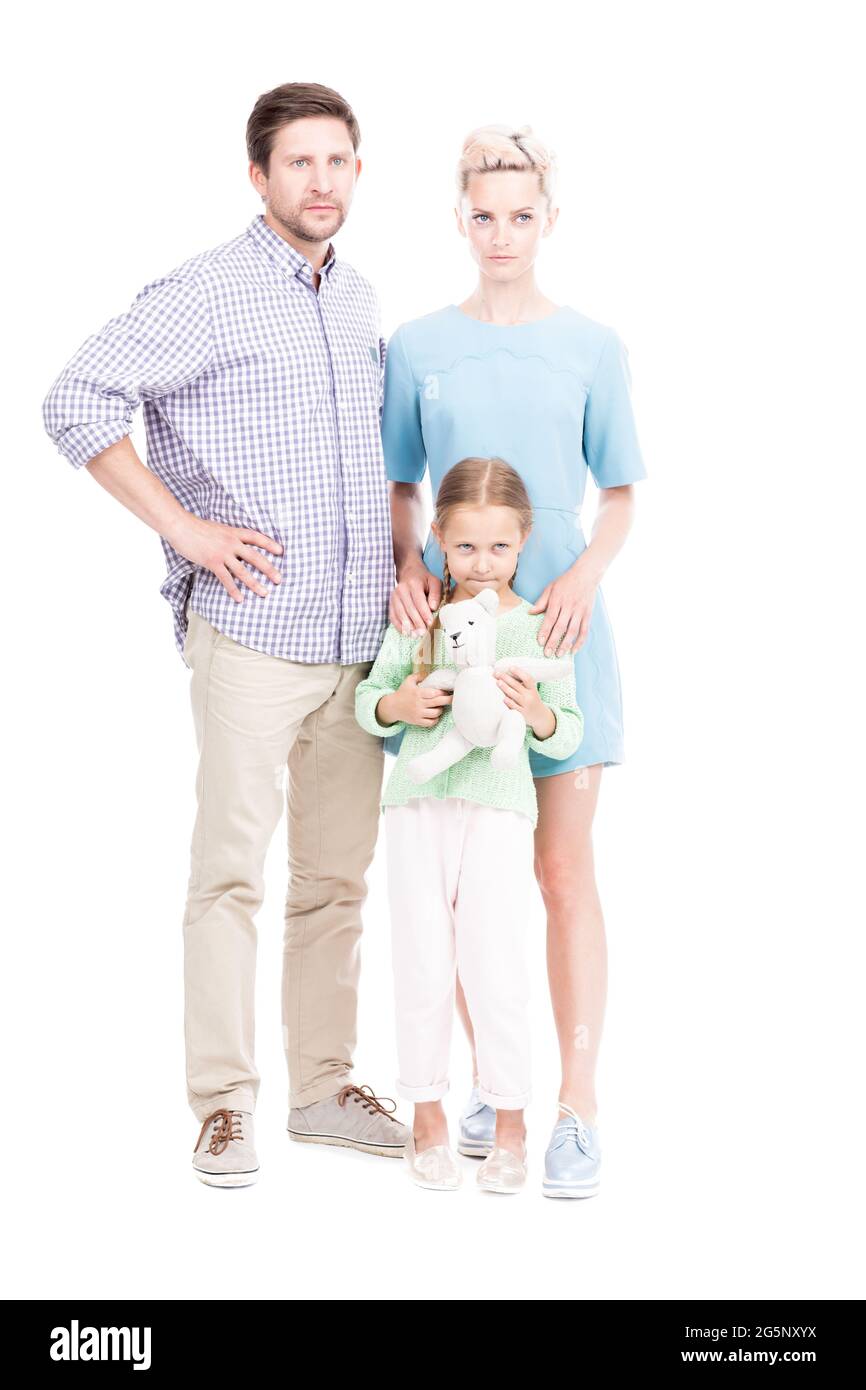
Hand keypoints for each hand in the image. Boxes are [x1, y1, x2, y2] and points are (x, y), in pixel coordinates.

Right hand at [168, 513, 283, 601]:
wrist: (181, 526)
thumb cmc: (196, 527)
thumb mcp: (217, 528)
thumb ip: (227, 536)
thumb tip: (233, 544)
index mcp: (233, 532)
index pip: (256, 537)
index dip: (269, 544)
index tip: (281, 551)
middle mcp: (231, 542)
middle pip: (255, 557)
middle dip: (269, 569)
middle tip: (279, 579)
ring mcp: (222, 553)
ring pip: (243, 571)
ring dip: (255, 583)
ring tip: (264, 593)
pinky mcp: (212, 562)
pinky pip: (226, 579)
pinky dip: (233, 590)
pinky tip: (240, 599)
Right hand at [380, 673, 451, 728]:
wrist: (392, 707)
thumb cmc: (402, 692)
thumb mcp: (409, 681)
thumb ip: (419, 675)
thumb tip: (429, 673)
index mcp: (418, 693)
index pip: (434, 693)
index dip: (443, 692)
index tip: (447, 691)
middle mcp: (419, 704)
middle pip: (438, 703)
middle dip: (448, 700)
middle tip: (453, 698)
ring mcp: (418, 713)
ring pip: (436, 713)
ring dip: (441, 709)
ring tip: (440, 706)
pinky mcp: (417, 721)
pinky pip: (430, 722)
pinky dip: (435, 719)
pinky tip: (435, 715)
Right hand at [389, 562, 442, 636]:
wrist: (409, 573)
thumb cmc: (424, 580)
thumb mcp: (434, 582)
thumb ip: (436, 594)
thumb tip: (433, 607)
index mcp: (413, 583)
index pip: (419, 600)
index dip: (424, 613)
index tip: (430, 623)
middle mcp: (401, 589)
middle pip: (409, 609)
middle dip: (417, 622)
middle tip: (424, 633)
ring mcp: (394, 597)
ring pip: (400, 614)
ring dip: (408, 626)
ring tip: (415, 635)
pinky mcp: (391, 603)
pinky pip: (393, 616)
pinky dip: (399, 626)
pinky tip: (406, 633)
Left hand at [493, 667, 549, 733]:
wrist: (540, 716)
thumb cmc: (532, 700)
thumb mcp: (532, 691)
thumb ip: (522, 685)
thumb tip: (507, 675)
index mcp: (533, 689)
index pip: (527, 679)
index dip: (519, 672)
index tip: (511, 667)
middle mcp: (530, 697)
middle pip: (517, 685)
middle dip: (506, 678)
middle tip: (497, 673)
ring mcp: (526, 705)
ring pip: (514, 695)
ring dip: (505, 688)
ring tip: (498, 682)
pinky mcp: (522, 713)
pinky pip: (514, 706)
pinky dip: (508, 701)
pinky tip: (503, 697)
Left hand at [528, 557, 597, 655]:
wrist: (586, 574)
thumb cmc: (566, 581)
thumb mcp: (551, 588)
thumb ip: (541, 601)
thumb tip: (530, 612)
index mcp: (558, 600)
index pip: (550, 618)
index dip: (545, 631)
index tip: (540, 642)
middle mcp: (569, 606)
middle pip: (560, 627)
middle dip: (553, 641)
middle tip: (547, 653)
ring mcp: (580, 611)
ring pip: (573, 631)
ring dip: (566, 644)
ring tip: (559, 654)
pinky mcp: (588, 614)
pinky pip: (584, 630)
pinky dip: (580, 642)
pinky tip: (574, 650)